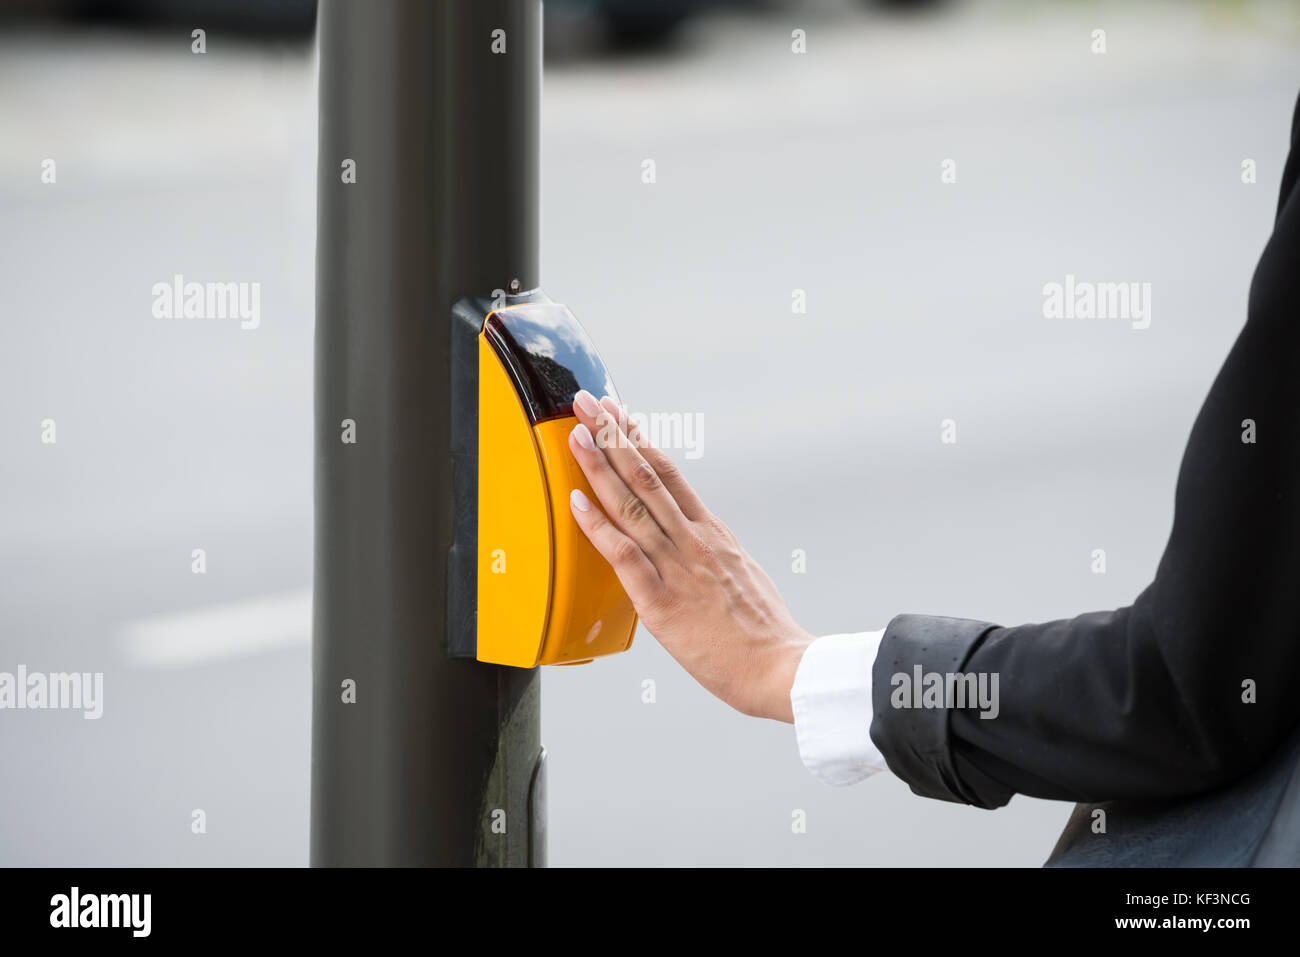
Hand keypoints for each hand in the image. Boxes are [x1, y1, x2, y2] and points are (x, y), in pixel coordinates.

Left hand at [566, 389, 813, 722]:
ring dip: (600, 466)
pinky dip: (598, 526)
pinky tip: (578, 502)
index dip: (638, 439)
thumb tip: (695, 541)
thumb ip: (713, 554)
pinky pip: (623, 556)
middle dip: (612, 435)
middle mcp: (694, 541)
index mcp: (712, 534)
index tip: (619, 414)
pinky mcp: (662, 601)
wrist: (781, 668)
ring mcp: (677, 568)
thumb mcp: (742, 575)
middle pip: (646, 475)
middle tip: (589, 402)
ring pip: (632, 504)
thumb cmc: (764, 633)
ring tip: (578, 434)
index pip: (669, 473)